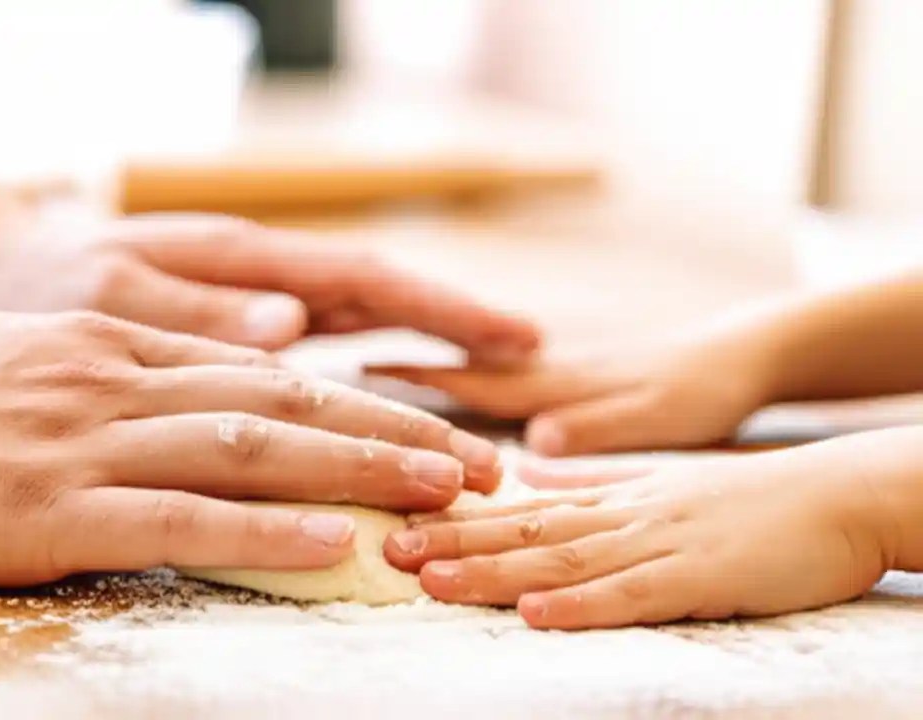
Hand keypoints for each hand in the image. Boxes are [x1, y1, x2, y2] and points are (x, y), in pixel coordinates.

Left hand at [0, 211, 538, 358]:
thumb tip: (292, 323)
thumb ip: (192, 311)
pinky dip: (367, 368)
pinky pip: (319, 350)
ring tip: (488, 390)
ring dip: (421, 352)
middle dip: (453, 332)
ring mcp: (251, 299)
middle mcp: (257, 274)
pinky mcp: (238, 328)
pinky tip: (396, 400)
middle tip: (530, 368)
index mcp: (236, 257)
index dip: (441, 308)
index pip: (362, 277)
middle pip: (378, 299)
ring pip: (357, 322)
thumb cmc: (41, 280)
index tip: (511, 336)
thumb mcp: (100, 292)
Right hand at [0, 310, 500, 587]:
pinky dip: (262, 532)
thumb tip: (171, 424)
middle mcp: (117, 382)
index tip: (430, 426)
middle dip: (396, 429)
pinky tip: (331, 544)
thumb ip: (103, 389)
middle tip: (483, 460)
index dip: (359, 401)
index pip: (266, 374)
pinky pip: (175, 517)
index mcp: (114, 351)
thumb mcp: (20, 369)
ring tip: (448, 492)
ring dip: (362, 471)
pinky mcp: (42, 507)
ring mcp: (84, 442)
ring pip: (254, 449)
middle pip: (287, 402)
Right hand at [371, 326, 776, 455]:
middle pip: (462, 374)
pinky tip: (461, 395)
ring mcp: (556, 376)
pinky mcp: (572, 384)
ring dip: (432, 377)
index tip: (363, 367)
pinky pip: (506, 386)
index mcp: (558, 385)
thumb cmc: (703, 388)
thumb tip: (533, 442)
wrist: (744, 355)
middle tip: (351, 366)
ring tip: (385, 375)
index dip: (418, 378)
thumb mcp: (658, 415)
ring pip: (480, 377)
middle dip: (408, 371)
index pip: (472, 380)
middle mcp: (546, 376)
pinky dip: (472, 383)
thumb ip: (596, 427)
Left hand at [382, 432, 918, 628]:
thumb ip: (593, 481)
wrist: (841, 495)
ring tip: (435, 581)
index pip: (524, 508)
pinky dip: (584, 606)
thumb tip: (531, 476)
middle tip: (391, 549)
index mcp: (614, 498)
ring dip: (497, 572)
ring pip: (565, 560)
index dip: (461, 519)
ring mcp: (661, 543)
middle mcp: (625, 516)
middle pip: (528, 531)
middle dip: (457, 544)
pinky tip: (538, 612)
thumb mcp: (659, 482)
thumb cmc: (751, 500)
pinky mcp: (702, 576)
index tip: (403, 522)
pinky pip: (635, 594)